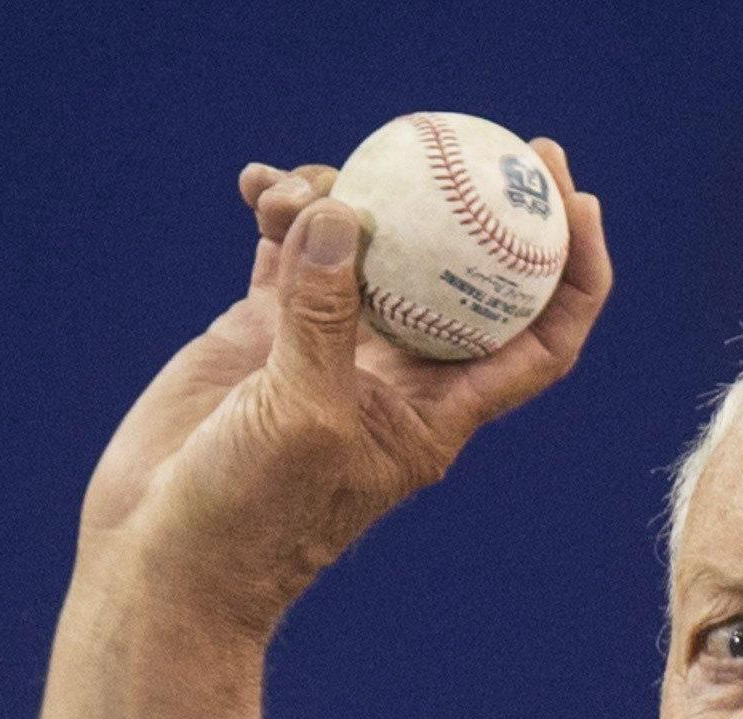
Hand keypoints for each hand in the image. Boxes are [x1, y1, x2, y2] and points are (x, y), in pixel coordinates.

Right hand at [37, 140, 613, 718]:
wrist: (168, 559)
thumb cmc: (254, 519)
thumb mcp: (303, 419)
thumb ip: (324, 315)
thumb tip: (340, 208)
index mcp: (438, 412)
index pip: (539, 338)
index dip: (571, 272)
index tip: (575, 203)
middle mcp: (394, 375)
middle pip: (460, 274)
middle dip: (475, 204)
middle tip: (472, 135)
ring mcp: (328, 348)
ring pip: (364, 248)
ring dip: (343, 198)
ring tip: (301, 181)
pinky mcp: (262, 333)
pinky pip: (285, 250)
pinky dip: (278, 209)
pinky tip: (257, 181)